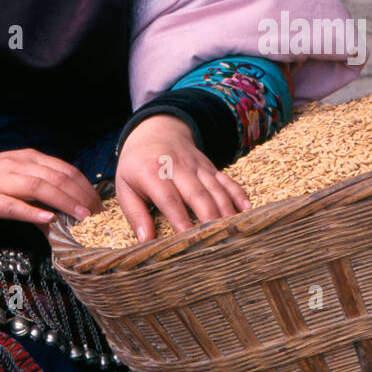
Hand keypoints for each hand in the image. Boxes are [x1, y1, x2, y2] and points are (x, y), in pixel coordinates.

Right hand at [0, 148, 104, 226]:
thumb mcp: (20, 178)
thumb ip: (44, 188)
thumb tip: (73, 209)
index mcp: (29, 157)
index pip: (65, 169)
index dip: (85, 187)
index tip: (98, 205)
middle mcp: (17, 164)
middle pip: (55, 177)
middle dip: (79, 196)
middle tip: (95, 215)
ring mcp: (1, 180)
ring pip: (37, 187)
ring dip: (62, 201)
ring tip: (80, 216)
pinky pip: (11, 205)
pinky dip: (31, 210)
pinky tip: (47, 218)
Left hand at [115, 115, 250, 241]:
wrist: (155, 130)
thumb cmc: (137, 165)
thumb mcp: (125, 186)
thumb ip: (135, 214)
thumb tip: (146, 241)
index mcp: (152, 172)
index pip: (169, 198)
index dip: (180, 219)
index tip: (188, 241)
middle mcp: (178, 167)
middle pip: (197, 194)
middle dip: (209, 218)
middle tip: (217, 242)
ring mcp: (197, 166)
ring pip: (215, 189)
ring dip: (226, 211)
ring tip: (234, 233)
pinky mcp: (210, 167)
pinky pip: (227, 180)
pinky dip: (238, 195)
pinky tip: (247, 211)